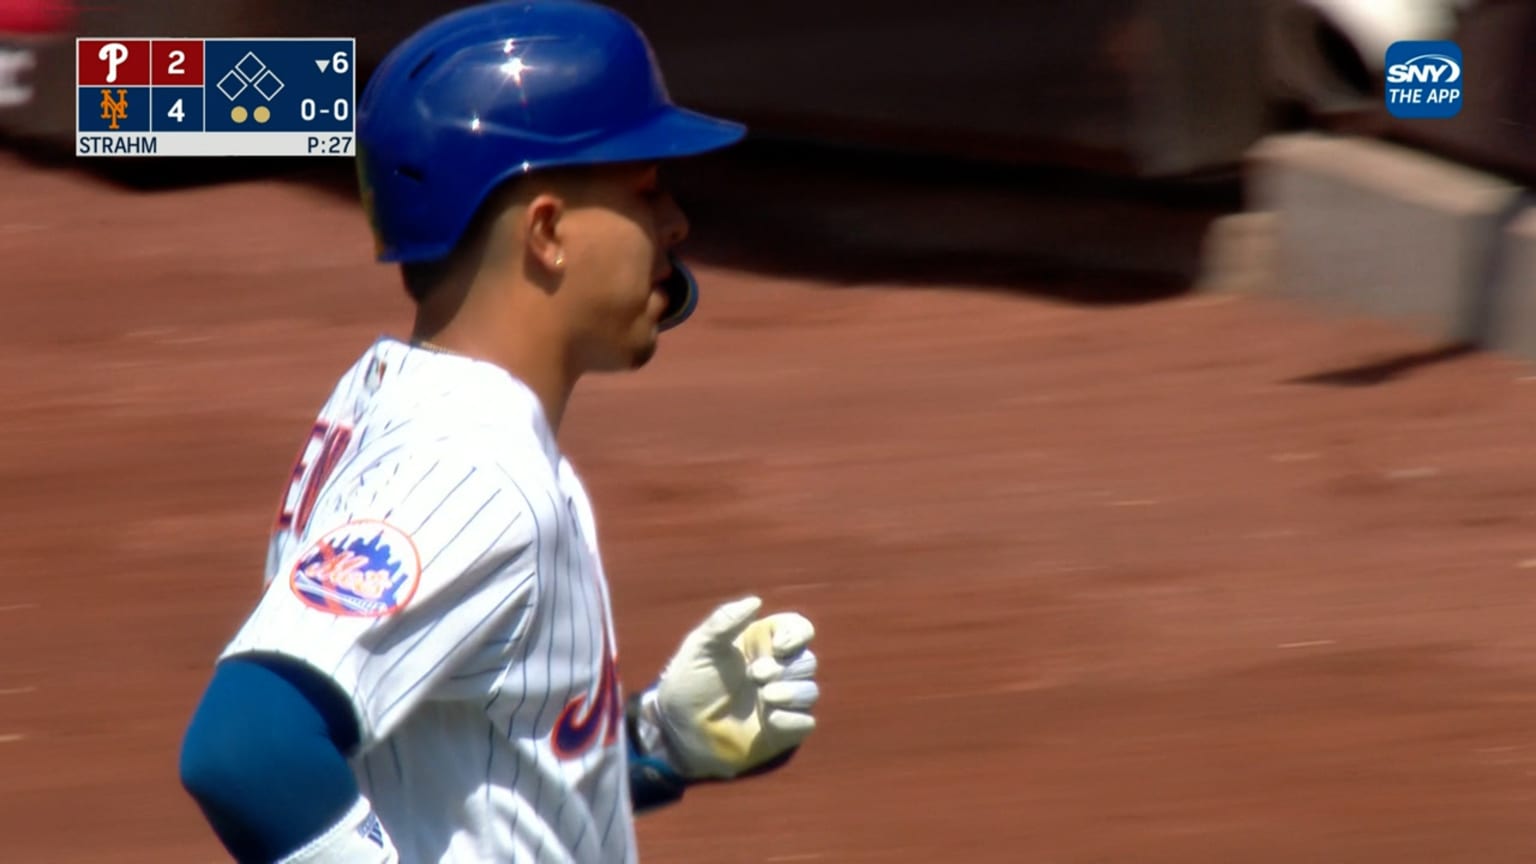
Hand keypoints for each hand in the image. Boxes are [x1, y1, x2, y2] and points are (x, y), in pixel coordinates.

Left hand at [644, 596, 819, 780]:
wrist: (680, 730)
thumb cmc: (688, 684)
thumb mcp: (699, 647)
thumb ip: (724, 621)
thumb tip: (756, 601)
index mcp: (761, 645)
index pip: (799, 629)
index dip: (797, 634)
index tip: (778, 646)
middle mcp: (776, 671)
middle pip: (808, 660)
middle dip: (785, 668)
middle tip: (755, 675)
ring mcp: (781, 702)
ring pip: (810, 691)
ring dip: (790, 693)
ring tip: (764, 697)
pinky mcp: (783, 731)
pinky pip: (806, 722)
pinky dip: (791, 720)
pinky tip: (768, 721)